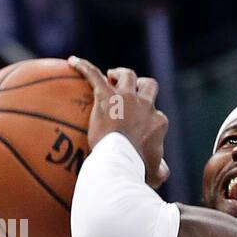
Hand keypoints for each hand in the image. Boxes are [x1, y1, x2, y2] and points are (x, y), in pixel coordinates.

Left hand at [68, 58, 170, 188]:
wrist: (120, 163)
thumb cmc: (136, 171)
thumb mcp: (154, 174)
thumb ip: (160, 169)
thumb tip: (164, 169)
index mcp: (158, 123)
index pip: (156, 115)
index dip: (148, 118)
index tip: (138, 125)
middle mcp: (145, 106)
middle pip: (148, 86)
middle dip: (140, 85)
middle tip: (129, 90)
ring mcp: (126, 98)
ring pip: (127, 75)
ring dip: (119, 74)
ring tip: (110, 75)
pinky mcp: (106, 96)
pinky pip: (93, 75)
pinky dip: (84, 67)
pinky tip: (72, 62)